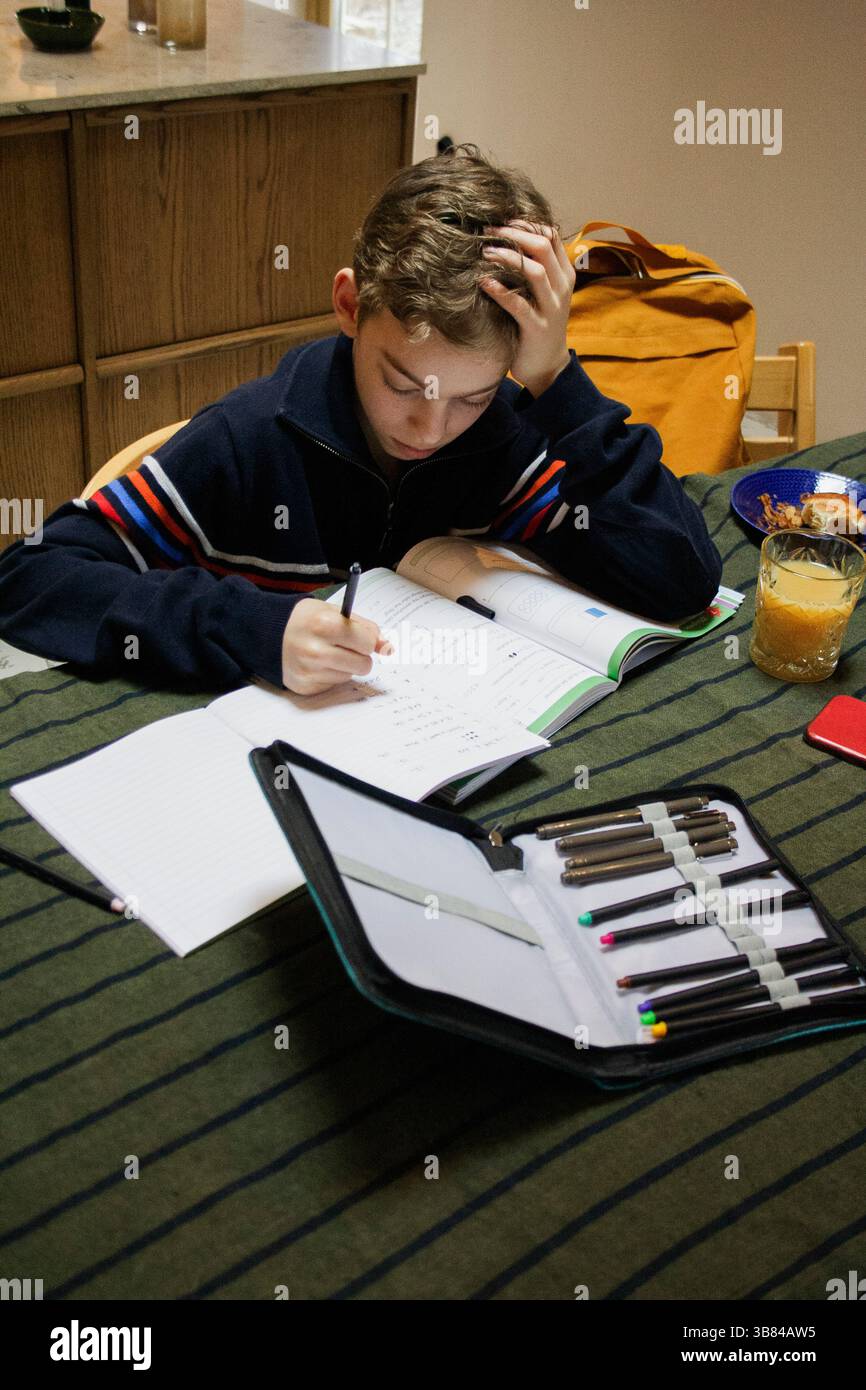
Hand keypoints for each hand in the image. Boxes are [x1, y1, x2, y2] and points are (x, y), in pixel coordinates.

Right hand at [281, 597, 392, 695]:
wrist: (268, 633)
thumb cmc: (307, 620)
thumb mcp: (334, 612)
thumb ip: (365, 627)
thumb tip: (388, 648)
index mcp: (324, 625)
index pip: (367, 642)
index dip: (367, 639)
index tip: (359, 636)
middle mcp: (315, 650)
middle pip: (364, 664)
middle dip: (360, 655)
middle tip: (345, 646)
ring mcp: (309, 671)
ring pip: (351, 676)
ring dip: (345, 666)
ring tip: (327, 653)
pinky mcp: (305, 686)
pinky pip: (335, 685)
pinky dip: (331, 675)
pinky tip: (317, 664)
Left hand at [479, 221, 574, 396]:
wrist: (547, 366)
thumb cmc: (537, 324)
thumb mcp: (542, 292)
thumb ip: (533, 268)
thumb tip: (507, 238)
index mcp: (564, 274)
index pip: (550, 236)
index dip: (526, 224)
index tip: (502, 221)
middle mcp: (561, 288)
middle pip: (542, 247)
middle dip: (513, 234)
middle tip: (488, 230)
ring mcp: (551, 308)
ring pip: (535, 271)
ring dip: (508, 257)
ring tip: (484, 252)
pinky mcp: (537, 329)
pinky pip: (519, 305)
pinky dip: (500, 291)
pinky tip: (484, 283)